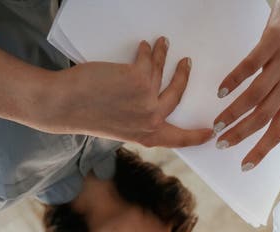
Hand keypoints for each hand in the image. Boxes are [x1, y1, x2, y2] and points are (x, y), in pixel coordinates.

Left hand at [42, 37, 212, 147]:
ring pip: (163, 71)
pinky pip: (148, 59)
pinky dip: (147, 51)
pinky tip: (144, 46)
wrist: (67, 106)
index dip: (197, 135)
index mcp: (147, 136)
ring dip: (164, 55)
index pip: (179, 139)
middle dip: (183, 76)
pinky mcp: (139, 78)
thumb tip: (152, 103)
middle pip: (177, 95)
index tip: (211, 133)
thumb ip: (138, 122)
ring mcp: (147, 99)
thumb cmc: (89, 116)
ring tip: (163, 45)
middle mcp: (151, 120)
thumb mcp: (120, 128)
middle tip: (186, 64)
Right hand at [214, 0, 279, 166]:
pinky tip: (221, 90)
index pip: (278, 131)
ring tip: (217, 122)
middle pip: (262, 117)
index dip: (261, 151)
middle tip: (221, 143)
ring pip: (255, 96)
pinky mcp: (273, 42)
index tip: (245, 166)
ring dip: (233, 112)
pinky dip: (233, 79)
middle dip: (240, 134)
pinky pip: (250, 65)